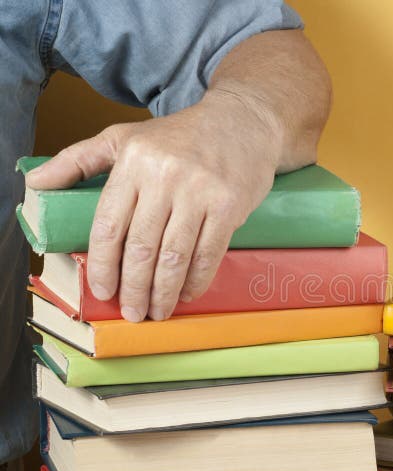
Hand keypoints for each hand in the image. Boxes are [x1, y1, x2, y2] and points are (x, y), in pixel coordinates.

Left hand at [25, 91, 280, 321]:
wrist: (242, 121)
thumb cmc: (181, 135)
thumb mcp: (124, 138)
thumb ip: (78, 160)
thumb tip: (36, 184)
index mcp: (133, 163)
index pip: (109, 225)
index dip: (103, 265)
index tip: (103, 291)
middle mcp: (164, 177)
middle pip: (141, 247)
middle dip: (133, 288)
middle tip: (132, 312)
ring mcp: (199, 192)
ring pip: (174, 256)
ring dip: (164, 292)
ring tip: (158, 311)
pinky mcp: (228, 205)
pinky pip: (208, 253)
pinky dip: (196, 280)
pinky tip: (188, 292)